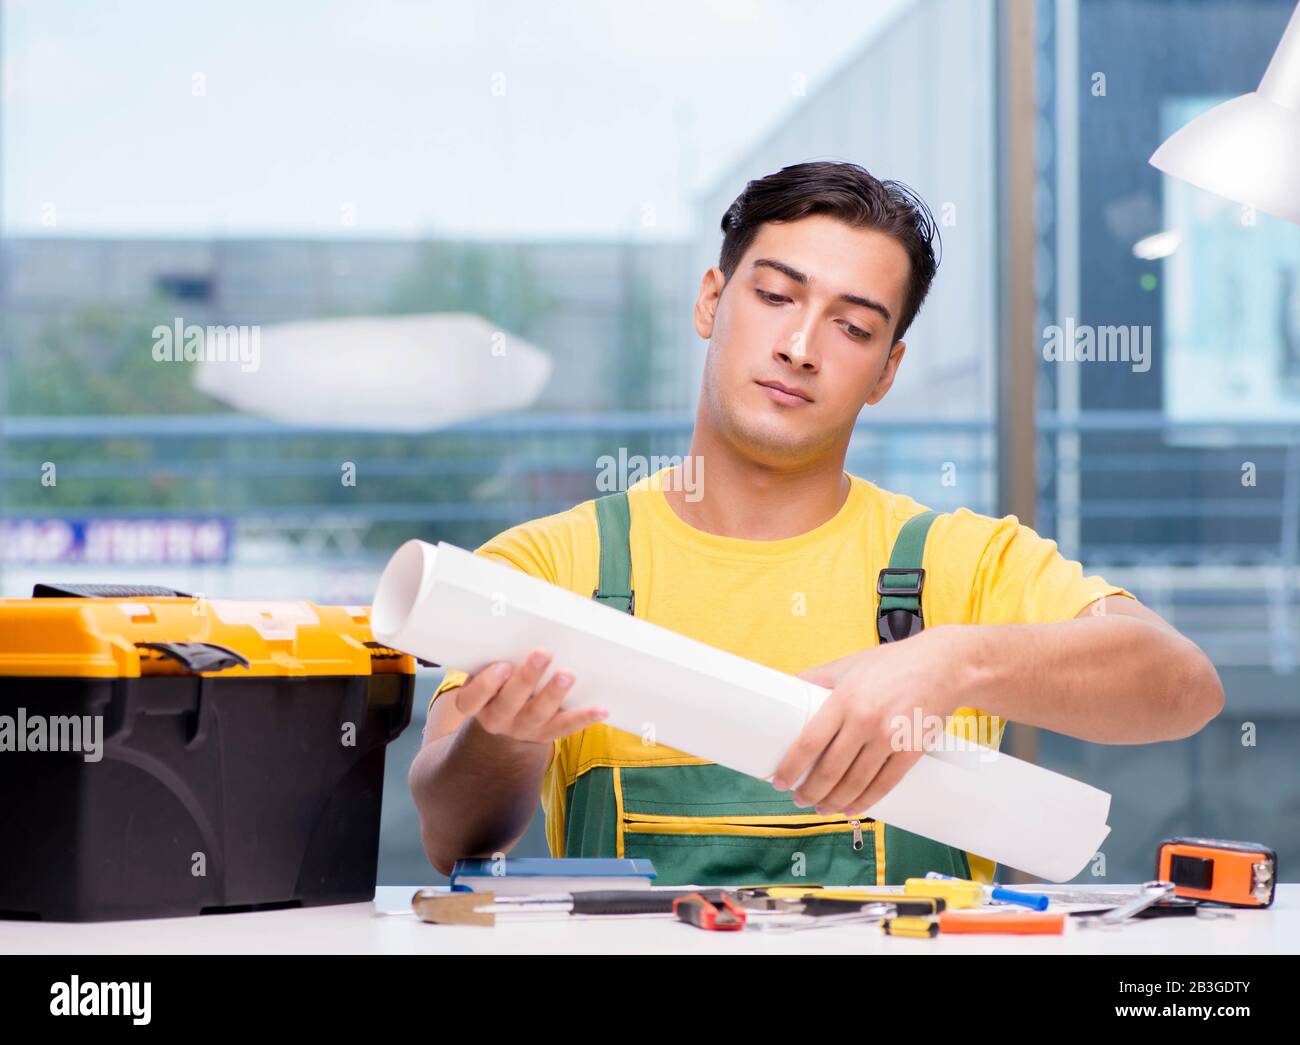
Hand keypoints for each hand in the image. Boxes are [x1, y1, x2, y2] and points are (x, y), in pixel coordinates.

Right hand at [453, 647, 607, 742]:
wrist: (508, 717)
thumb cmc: (498, 679)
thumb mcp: (485, 665)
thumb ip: (494, 642)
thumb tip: (508, 593)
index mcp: (476, 701)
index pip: (472, 698)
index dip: (485, 685)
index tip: (502, 665)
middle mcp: (497, 717)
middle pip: (509, 702)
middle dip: (527, 678)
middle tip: (543, 653)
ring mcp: (522, 728)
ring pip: (538, 714)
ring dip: (554, 694)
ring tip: (567, 674)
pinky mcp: (546, 733)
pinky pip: (565, 727)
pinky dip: (583, 717)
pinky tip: (601, 708)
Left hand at [771, 628, 970, 814]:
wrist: (944, 666)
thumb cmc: (893, 663)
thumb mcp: (851, 664)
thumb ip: (819, 678)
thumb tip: (790, 689)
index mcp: (845, 699)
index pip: (810, 742)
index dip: (791, 767)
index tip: (780, 780)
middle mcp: (866, 720)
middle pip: (830, 770)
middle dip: (810, 791)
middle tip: (798, 799)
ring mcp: (891, 739)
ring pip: (855, 783)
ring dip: (833, 801)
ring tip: (820, 807)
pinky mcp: (912, 752)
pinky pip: (884, 785)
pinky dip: (864, 802)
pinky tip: (850, 807)